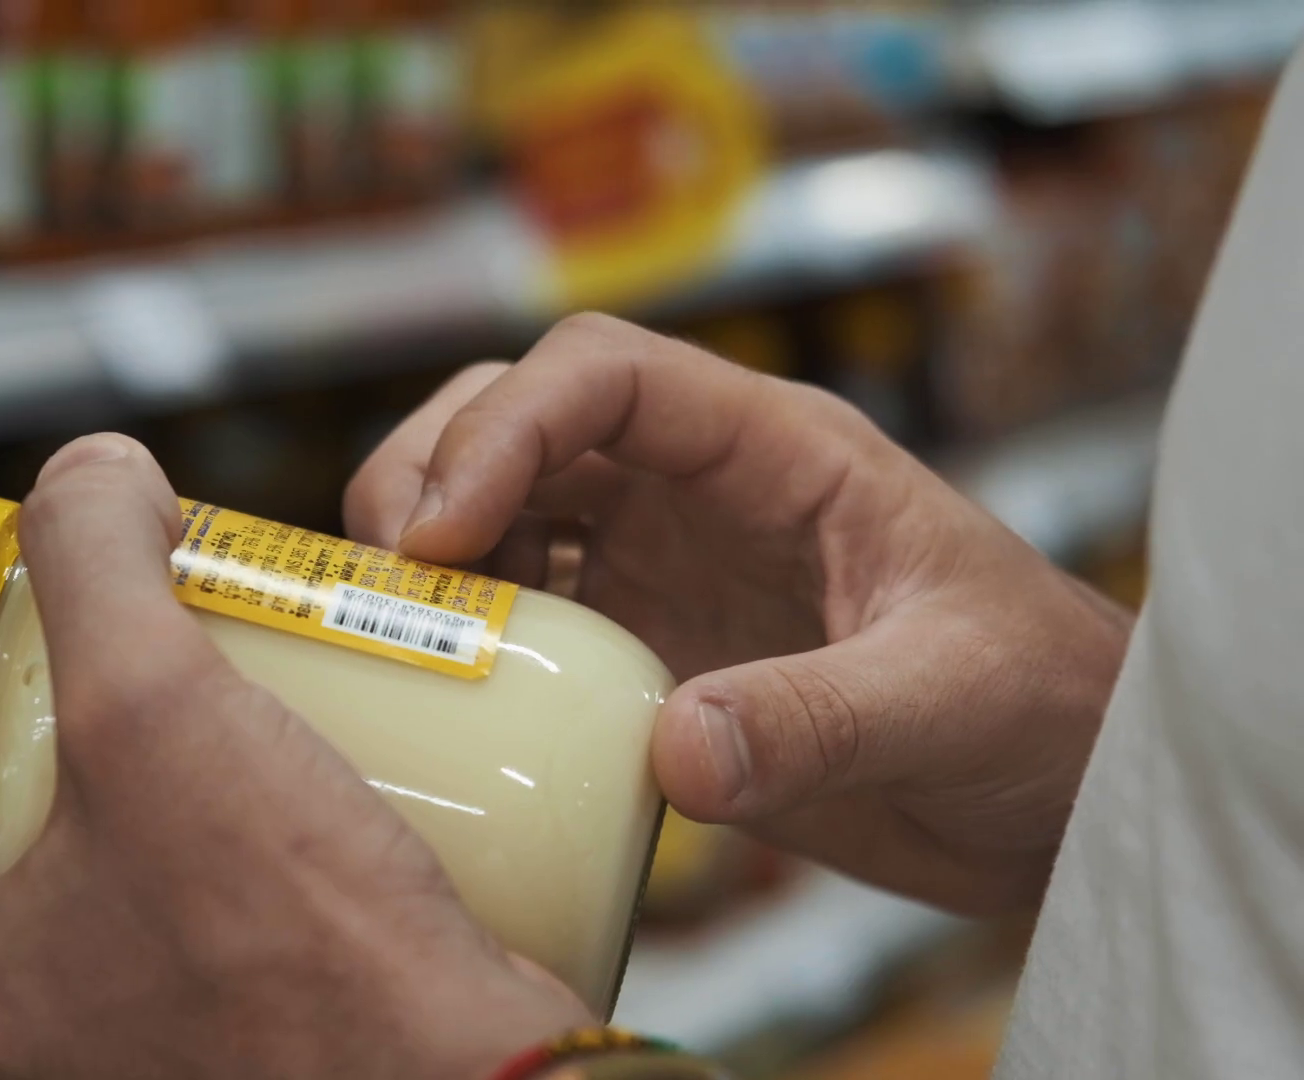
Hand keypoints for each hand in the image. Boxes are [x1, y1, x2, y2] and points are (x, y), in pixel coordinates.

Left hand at [0, 435, 588, 1078]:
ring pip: (129, 938)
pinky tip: (332, 795)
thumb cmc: (292, 945)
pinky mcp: (283, 1049)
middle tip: (108, 717)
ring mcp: (178, 1062)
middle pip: (2, 932)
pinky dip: (266, 882)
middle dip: (49, 811)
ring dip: (163, 835)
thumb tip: (90, 475)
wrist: (463, 1078)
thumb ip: (99, 563)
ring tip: (228, 727)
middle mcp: (66, 1057)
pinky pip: (243, 957)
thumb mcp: (153, 706)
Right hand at [347, 314, 1133, 913]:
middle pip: (520, 417)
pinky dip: (469, 639)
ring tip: (403, 640)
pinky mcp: (645, 649)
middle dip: (430, 472)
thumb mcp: (953, 704)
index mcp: (775, 451)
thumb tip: (673, 751)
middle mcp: (699, 491)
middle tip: (391, 583)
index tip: (440, 532)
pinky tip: (454, 697)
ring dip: (431, 553)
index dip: (504, 426)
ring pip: (503, 506)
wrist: (1060, 788)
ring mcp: (664, 567)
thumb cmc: (1046, 707)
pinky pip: (525, 614)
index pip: (605, 372)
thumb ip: (822, 720)